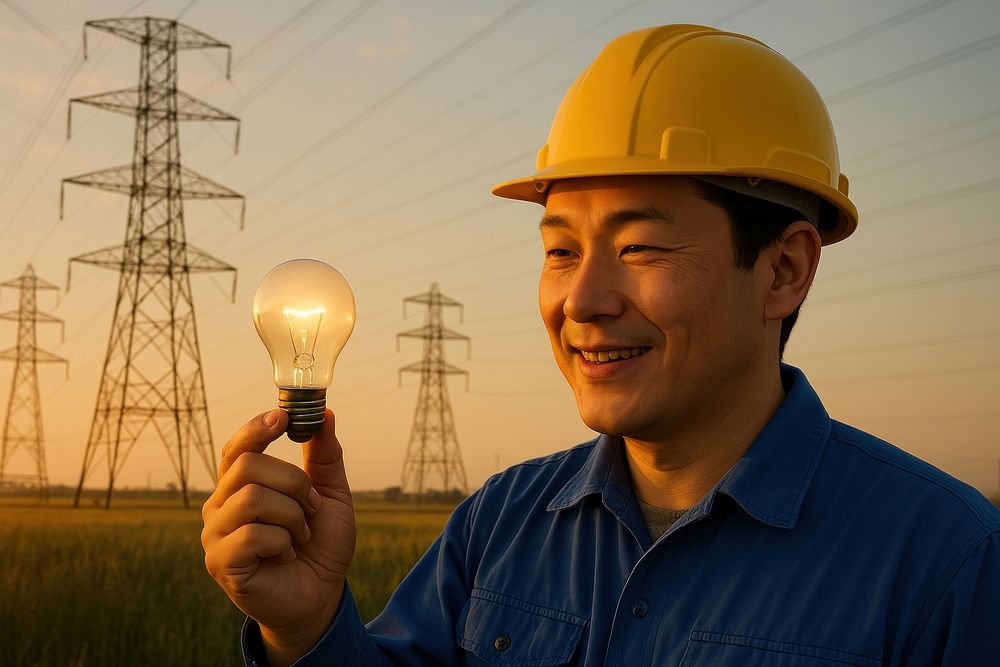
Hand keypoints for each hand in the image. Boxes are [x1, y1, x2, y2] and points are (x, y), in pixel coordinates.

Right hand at [201, 408, 355, 665]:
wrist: (321, 595)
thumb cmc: (319, 544)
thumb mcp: (331, 495)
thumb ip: (325, 457)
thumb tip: (326, 415)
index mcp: (242, 485)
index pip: (238, 447)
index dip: (256, 428)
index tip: (283, 417)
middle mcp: (221, 505)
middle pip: (248, 466)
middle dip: (294, 483)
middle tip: (313, 507)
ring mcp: (216, 534)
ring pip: (253, 498)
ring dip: (293, 515)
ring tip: (301, 536)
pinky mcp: (221, 562)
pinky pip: (252, 535)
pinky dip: (282, 542)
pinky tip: (286, 555)